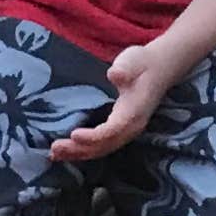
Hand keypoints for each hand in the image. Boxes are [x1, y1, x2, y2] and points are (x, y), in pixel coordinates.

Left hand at [46, 42, 173, 164]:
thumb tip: (114, 74)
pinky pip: (102, 145)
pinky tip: (68, 151)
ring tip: (55, 155)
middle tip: (55, 149)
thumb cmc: (142, 63)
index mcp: (133, 112)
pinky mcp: (120, 130)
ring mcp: (127, 131)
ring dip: (79, 154)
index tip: (73, 134)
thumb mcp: (133, 60)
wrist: (160, 68)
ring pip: (102, 149)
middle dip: (79, 150)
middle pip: (104, 146)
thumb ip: (124, 68)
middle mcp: (131, 127)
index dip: (93, 136)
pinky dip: (84, 150)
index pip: (112, 130)